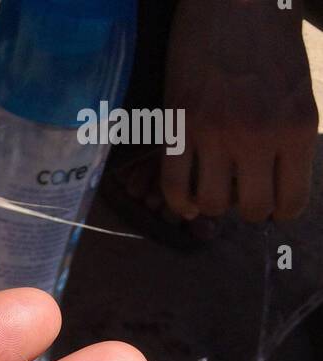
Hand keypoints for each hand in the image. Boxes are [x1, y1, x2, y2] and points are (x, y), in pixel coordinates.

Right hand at [162, 0, 317, 222]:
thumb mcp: (297, 89)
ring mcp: (217, 132)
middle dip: (245, 206)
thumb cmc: (269, 36)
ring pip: (212, 205)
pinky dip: (179, 201)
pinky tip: (185, 198)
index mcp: (299, 126)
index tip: (269, 198)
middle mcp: (260, 135)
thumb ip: (289, 136)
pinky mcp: (180, 125)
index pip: (291, 202)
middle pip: (253, 210)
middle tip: (239, 190)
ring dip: (211, 203)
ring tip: (212, 185)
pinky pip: (175, 187)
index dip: (278, 207)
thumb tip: (273, 181)